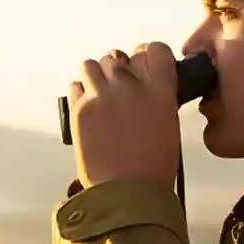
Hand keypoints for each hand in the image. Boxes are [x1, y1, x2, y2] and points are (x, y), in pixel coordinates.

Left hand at [68, 43, 180, 188]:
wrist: (126, 193)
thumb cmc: (153, 168)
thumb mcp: (168, 126)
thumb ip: (157, 99)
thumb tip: (144, 88)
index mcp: (160, 91)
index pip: (154, 49)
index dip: (146, 55)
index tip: (142, 65)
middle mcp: (131, 86)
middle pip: (118, 57)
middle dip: (117, 70)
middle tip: (117, 89)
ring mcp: (103, 95)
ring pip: (91, 65)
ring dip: (95, 76)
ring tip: (98, 95)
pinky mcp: (80, 108)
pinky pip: (75, 85)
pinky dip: (80, 93)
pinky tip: (87, 109)